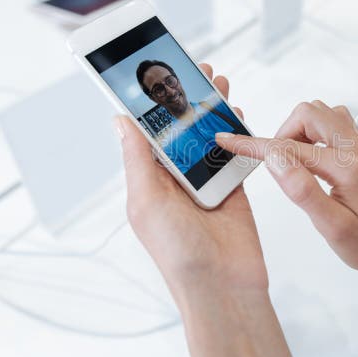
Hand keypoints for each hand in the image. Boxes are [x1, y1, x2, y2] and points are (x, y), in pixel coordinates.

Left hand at [116, 64, 266, 298]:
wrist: (224, 287)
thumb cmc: (179, 253)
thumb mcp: (146, 202)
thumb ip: (137, 159)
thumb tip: (119, 120)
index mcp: (148, 180)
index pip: (146, 132)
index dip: (150, 102)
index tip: (156, 72)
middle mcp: (174, 179)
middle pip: (180, 129)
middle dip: (187, 98)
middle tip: (195, 69)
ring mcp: (204, 183)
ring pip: (207, 137)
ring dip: (212, 110)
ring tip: (218, 83)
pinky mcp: (231, 188)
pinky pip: (231, 154)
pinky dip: (235, 134)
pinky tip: (238, 115)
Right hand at [215, 101, 357, 288]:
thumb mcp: (332, 227)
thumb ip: (302, 190)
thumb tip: (275, 157)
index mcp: (348, 167)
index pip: (290, 147)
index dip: (254, 144)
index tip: (227, 140)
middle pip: (309, 112)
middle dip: (284, 133)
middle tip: (281, 168)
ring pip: (321, 113)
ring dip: (301, 132)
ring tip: (298, 167)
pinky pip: (332, 122)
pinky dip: (314, 135)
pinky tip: (313, 163)